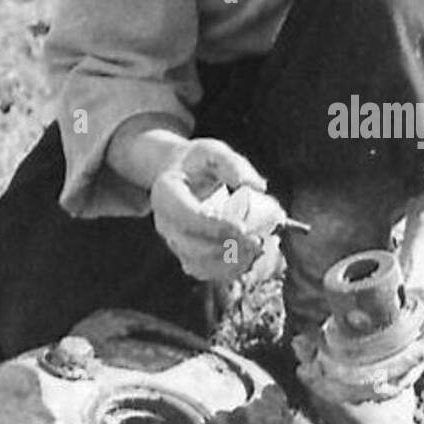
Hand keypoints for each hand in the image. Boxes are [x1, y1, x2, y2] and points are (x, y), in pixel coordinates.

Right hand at [148, 138, 284, 281]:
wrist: (180, 175)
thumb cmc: (198, 162)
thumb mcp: (213, 152)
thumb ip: (233, 165)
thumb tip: (257, 187)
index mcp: (166, 194)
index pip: (189, 217)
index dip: (216, 226)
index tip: (245, 228)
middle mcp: (165, 222)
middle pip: (192, 246)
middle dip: (227, 248)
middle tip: (259, 242)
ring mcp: (173, 241)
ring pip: (198, 264)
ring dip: (230, 264)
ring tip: (258, 252)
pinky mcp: (185, 254)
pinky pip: (203, 271)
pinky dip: (226, 271)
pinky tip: (250, 260)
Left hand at [293, 288, 423, 399]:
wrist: (422, 297)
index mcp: (407, 368)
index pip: (384, 386)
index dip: (363, 387)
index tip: (344, 381)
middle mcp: (385, 373)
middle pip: (353, 387)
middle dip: (330, 382)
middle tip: (310, 369)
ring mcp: (367, 365)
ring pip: (337, 377)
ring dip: (316, 369)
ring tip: (300, 356)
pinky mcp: (353, 354)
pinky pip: (329, 362)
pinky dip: (313, 354)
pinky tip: (300, 345)